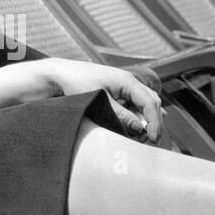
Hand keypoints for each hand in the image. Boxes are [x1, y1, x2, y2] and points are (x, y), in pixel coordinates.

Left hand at [43, 59, 162, 141]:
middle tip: (148, 140)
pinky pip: (134, 103)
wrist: (60, 74)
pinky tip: (133, 126)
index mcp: (127, 81)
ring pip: (144, 103)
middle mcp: (129, 81)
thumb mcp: (100, 102)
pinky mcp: (117, 90)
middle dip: (153, 122)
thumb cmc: (77, 83)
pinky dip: (136, 115)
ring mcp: (123, 85)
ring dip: (144, 120)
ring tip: (138, 136)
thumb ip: (121, 116)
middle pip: (152, 102)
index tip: (153, 139)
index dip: (154, 122)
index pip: (150, 103)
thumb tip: (140, 128)